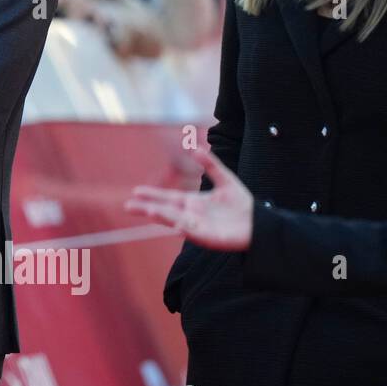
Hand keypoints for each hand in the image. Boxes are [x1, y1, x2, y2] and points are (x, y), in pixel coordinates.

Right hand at [125, 146, 253, 250]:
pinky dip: (182, 227)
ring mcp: (197, 227)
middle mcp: (190, 215)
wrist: (258, 224)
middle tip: (127, 206)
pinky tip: (174, 224)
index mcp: (192, 202)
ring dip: (161, 216)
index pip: (168, 198)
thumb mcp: (225, 179)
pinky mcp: (207, 238)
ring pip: (174, 220)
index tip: (136, 191)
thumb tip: (196, 147)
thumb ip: (211, 165)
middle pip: (164, 211)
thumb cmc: (241, 204)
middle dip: (147, 208)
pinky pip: (192, 232)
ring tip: (147, 210)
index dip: (152, 195)